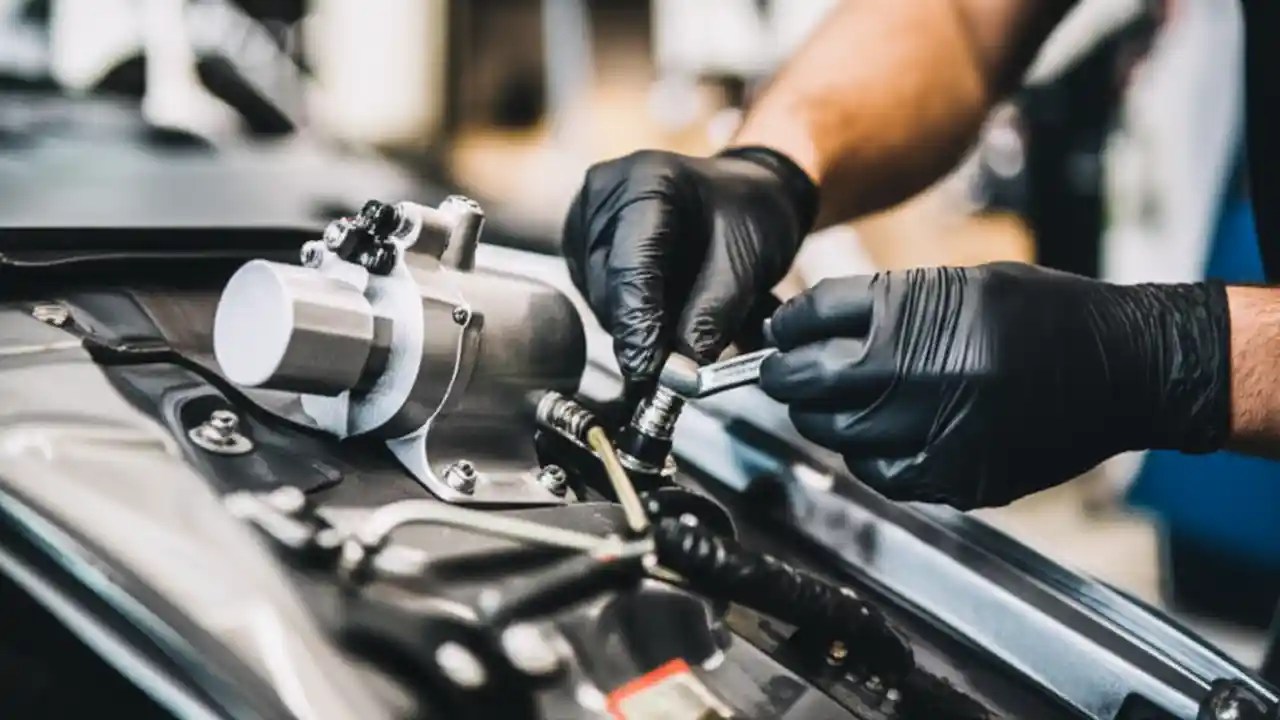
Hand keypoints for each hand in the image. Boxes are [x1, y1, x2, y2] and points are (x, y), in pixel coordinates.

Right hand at [563, 148, 816, 390]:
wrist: (744, 191)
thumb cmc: (751, 211)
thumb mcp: (750, 260)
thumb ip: (714, 314)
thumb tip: (681, 372)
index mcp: (646, 182)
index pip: (631, 266)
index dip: (638, 324)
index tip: (649, 372)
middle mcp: (603, 195)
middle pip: (610, 288)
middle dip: (644, 333)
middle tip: (683, 365)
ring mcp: (586, 218)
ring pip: (600, 300)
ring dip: (640, 325)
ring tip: (686, 315)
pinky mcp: (582, 245)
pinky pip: (599, 297)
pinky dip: (633, 313)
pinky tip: (665, 302)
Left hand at [759, 263, 1231, 508]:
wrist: (1126, 367)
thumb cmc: (1048, 315)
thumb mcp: (964, 285)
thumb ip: (888, 307)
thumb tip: (811, 328)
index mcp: (925, 311)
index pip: (818, 317)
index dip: (788, 326)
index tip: (777, 333)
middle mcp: (925, 371)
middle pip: (813, 380)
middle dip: (786, 376)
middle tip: (780, 373)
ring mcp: (941, 429)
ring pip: (839, 433)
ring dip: (821, 418)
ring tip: (825, 403)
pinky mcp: (959, 474)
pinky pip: (882, 472)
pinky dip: (866, 455)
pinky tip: (873, 436)